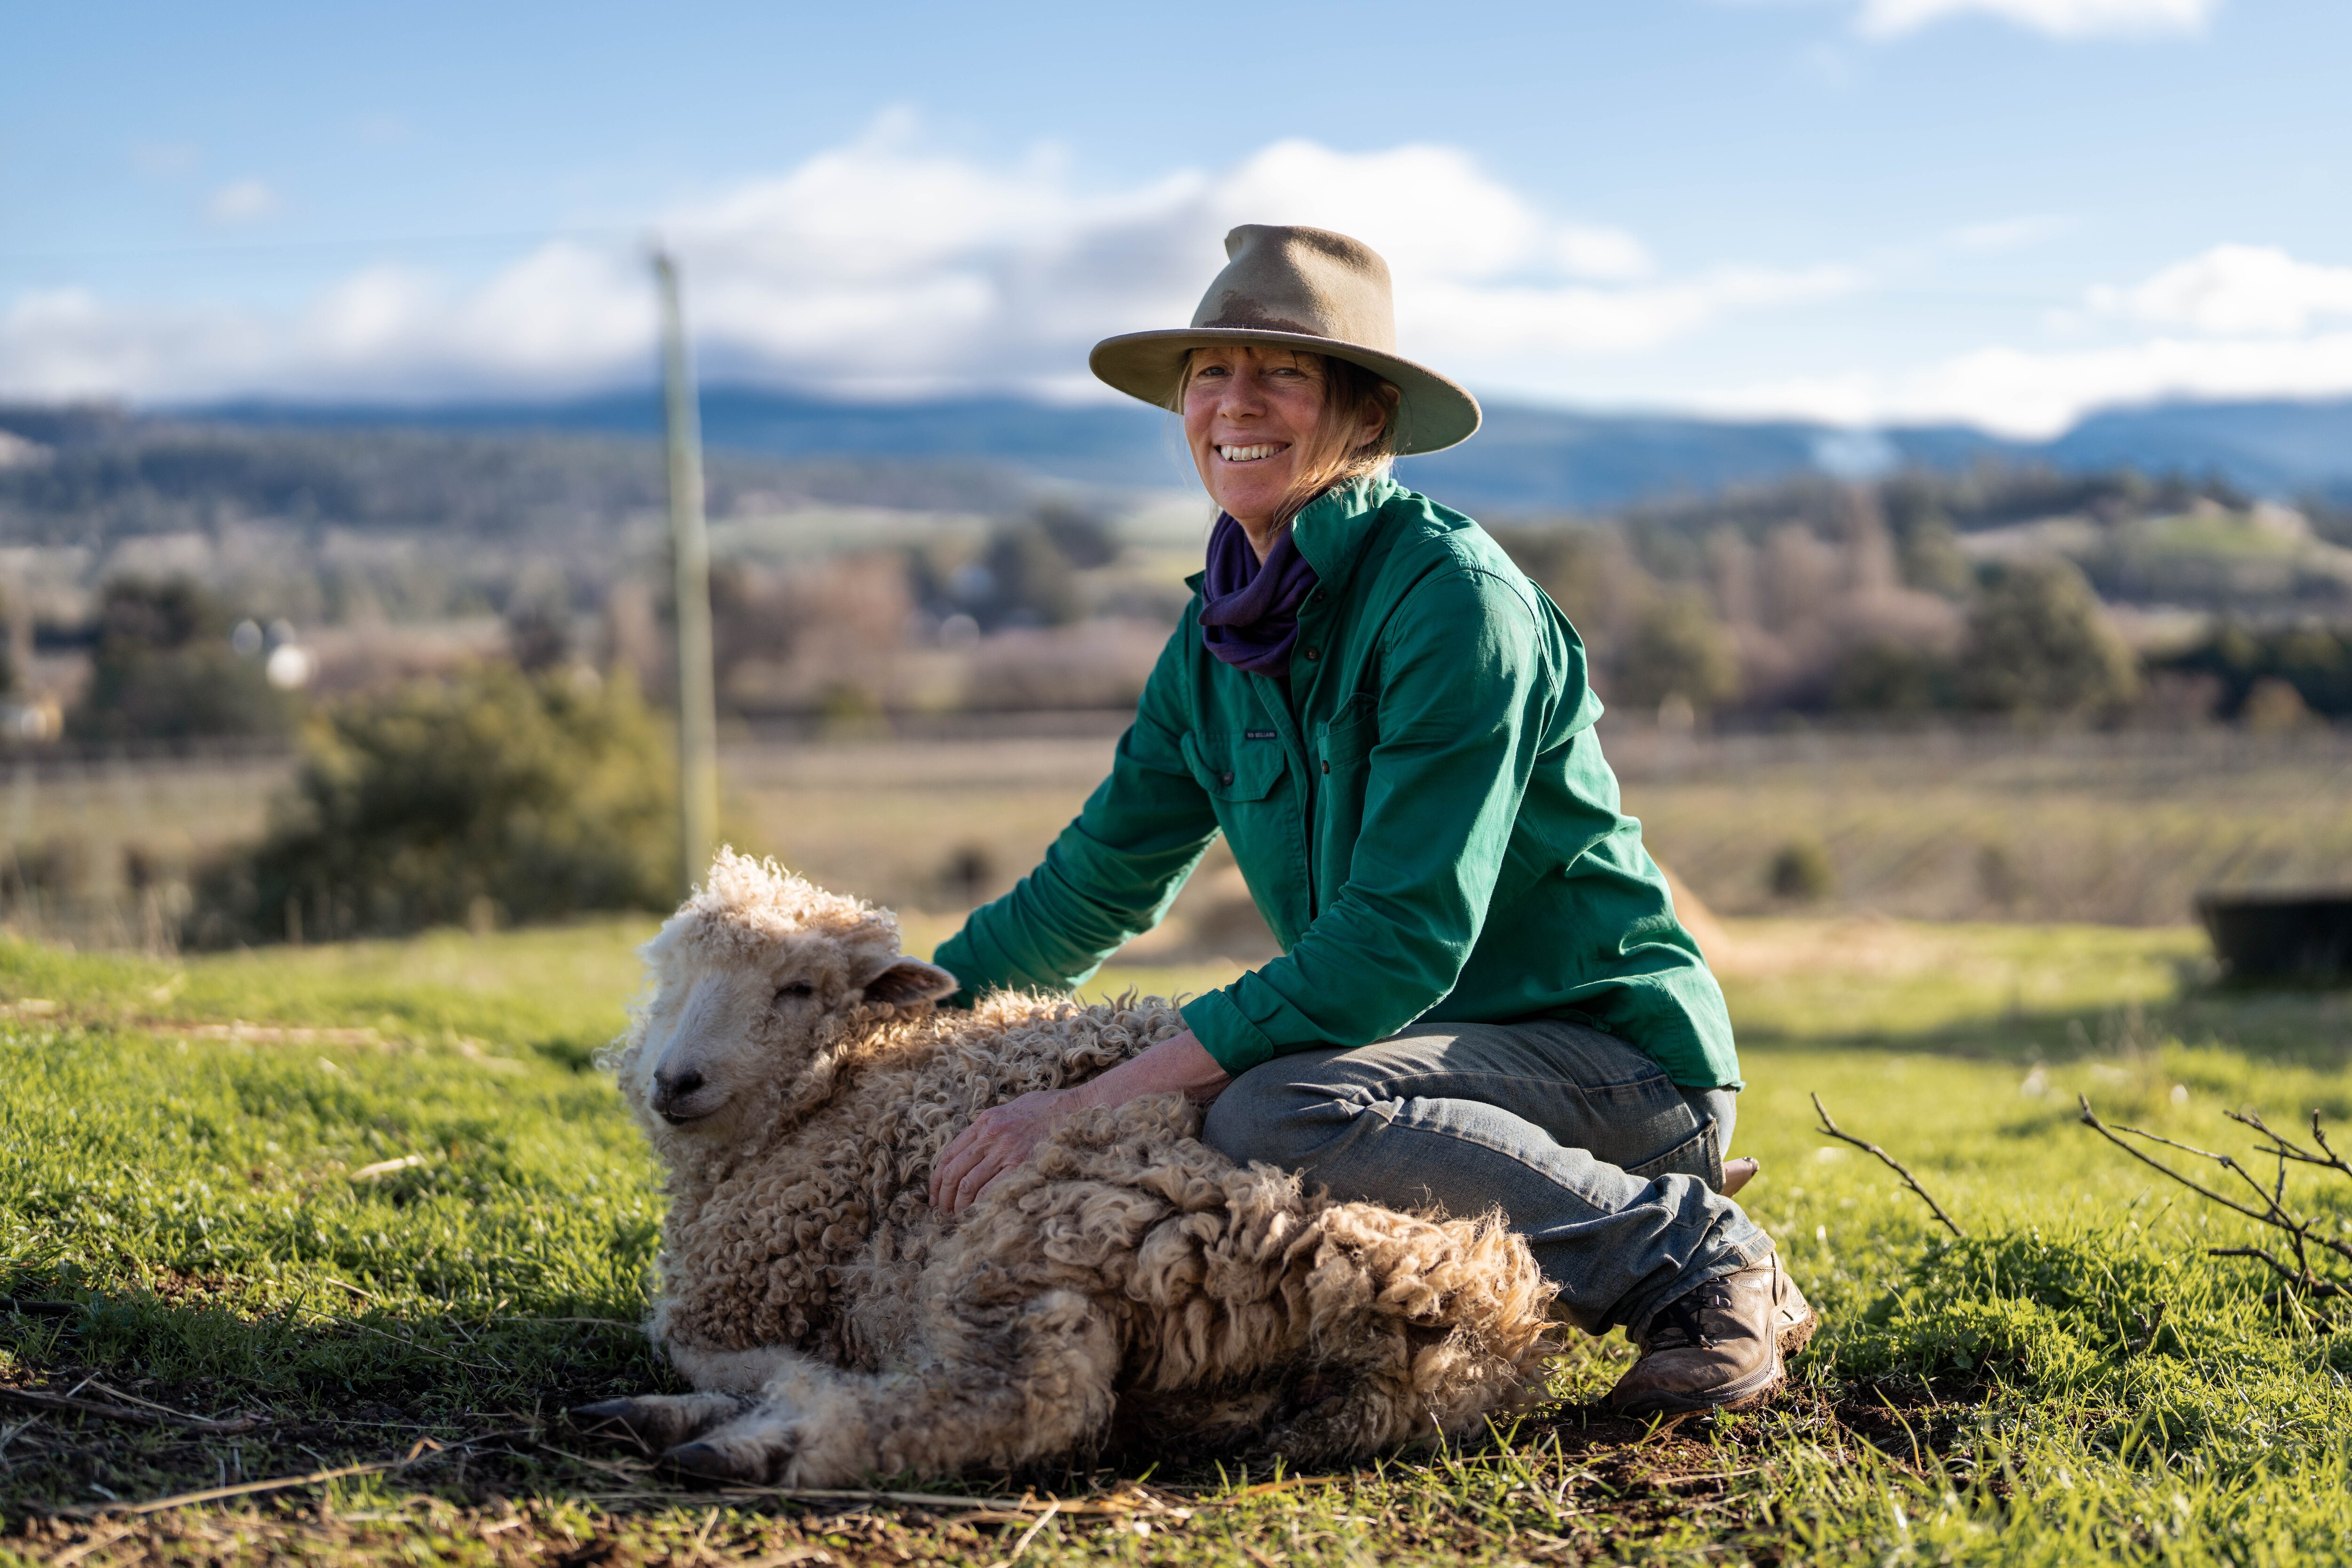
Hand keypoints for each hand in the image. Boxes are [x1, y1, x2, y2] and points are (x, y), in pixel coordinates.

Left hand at [929, 1087, 1077, 1213]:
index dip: (937, 1179)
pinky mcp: (1021, 1163)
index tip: (935, 1195)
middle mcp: (990, 1135)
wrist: (1076, 1107)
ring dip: (958, 1204)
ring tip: (957, 1216)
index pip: (948, 1154)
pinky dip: (979, 1205)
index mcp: (985, 1121)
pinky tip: (977, 1214)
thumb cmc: (1047, 1109)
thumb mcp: (1011, 1109)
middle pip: (953, 1172)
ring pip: (968, 1184)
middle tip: (942, 1211)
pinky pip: (991, 1190)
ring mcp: (1005, 1150)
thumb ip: (991, 1128)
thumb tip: (976, 1150)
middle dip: (944, 1196)